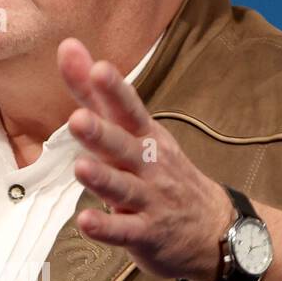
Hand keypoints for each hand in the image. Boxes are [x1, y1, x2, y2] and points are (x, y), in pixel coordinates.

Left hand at [57, 38, 233, 280]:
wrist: (213, 228)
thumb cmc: (160, 170)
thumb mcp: (134, 131)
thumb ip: (95, 94)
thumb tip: (68, 47)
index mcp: (143, 135)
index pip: (127, 108)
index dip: (113, 90)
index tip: (97, 68)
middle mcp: (148, 164)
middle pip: (123, 145)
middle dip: (101, 132)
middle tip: (77, 119)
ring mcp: (149, 199)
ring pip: (123, 187)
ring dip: (102, 178)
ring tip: (81, 168)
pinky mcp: (146, 233)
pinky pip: (124, 231)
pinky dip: (106, 228)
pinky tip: (86, 222)